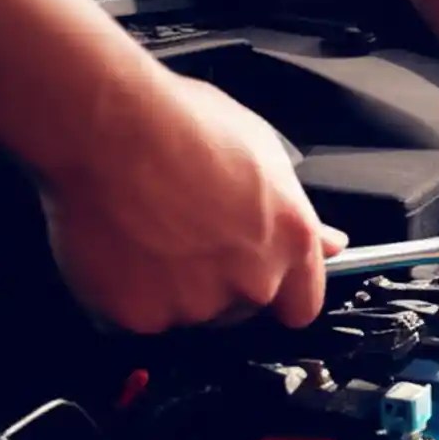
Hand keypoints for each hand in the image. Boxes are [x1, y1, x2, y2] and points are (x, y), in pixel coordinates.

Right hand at [39, 74, 348, 333]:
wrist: (105, 125)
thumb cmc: (180, 123)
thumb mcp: (262, 151)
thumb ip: (295, 211)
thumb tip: (332, 242)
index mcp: (292, 241)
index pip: (302, 305)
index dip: (280, 295)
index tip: (259, 279)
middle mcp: (254, 280)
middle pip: (243, 307)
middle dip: (219, 281)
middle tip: (185, 235)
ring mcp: (199, 303)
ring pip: (189, 313)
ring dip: (171, 287)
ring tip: (147, 231)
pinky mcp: (144, 315)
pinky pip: (138, 316)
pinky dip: (126, 293)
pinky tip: (118, 248)